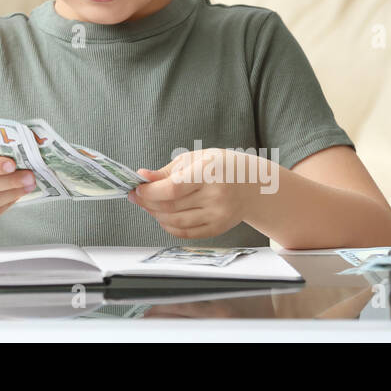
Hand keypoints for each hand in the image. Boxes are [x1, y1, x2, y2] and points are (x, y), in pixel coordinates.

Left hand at [126, 148, 258, 238]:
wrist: (253, 184)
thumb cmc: (222, 166)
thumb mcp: (197, 158)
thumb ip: (168, 170)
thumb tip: (142, 177)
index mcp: (210, 173)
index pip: (173, 189)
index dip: (150, 192)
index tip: (137, 188)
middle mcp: (216, 196)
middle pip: (172, 206)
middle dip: (148, 202)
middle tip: (136, 196)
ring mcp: (219, 215)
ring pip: (177, 222)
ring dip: (156, 215)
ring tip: (147, 205)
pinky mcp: (219, 228)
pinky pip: (187, 233)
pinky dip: (169, 227)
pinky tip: (162, 216)